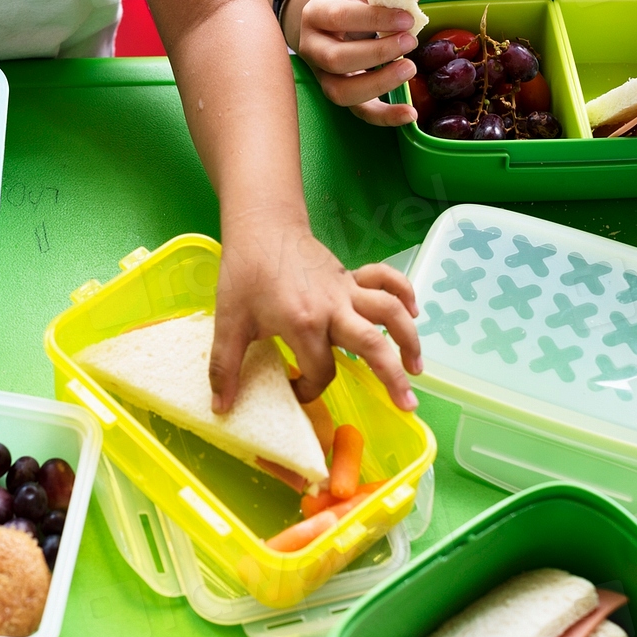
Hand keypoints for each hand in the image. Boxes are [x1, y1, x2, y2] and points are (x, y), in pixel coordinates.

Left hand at [208, 215, 421, 414]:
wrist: (262, 227)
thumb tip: (220, 409)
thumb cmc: (244, 273)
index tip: (296, 390)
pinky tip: (414, 313)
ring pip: (390, 312)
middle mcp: (332, 308)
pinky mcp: (351, 276)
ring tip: (416, 369)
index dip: (310, 389)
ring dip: (409, 339)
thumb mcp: (229, 321)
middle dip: (392, 378)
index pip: (320, 371)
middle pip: (373, 344)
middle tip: (407, 406)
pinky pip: (386, 281)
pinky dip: (404, 293)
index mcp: (303, 323)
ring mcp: (346, 290)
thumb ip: (226, 367)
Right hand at [296, 0, 421, 126]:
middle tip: (410, 42)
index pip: (340, 17)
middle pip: (336, 59)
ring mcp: (322, 76)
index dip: (374, 19)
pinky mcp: (338, 95)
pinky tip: (409, 114)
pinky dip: (385, 116)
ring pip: (341, 92)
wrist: (327, 26)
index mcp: (316, 15)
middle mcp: (312, 48)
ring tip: (409, 68)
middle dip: (377, 52)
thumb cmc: (348, 7)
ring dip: (379, 83)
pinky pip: (359, 112)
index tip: (407, 18)